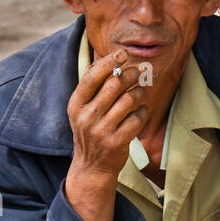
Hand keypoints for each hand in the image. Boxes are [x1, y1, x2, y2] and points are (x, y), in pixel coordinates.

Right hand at [67, 49, 148, 181]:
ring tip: (140, 94)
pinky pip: (137, 118)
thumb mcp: (82, 110)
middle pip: (114, 84)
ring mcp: (101, 131)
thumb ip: (94, 88)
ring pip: (129, 100)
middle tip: (137, 72)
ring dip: (139, 93)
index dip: (109, 62)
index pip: (92, 77)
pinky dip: (143, 111)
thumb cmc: (91, 130)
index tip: (122, 54)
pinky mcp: (117, 142)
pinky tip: (141, 112)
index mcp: (76, 105)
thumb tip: (112, 59)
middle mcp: (87, 117)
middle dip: (130, 74)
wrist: (91, 166)